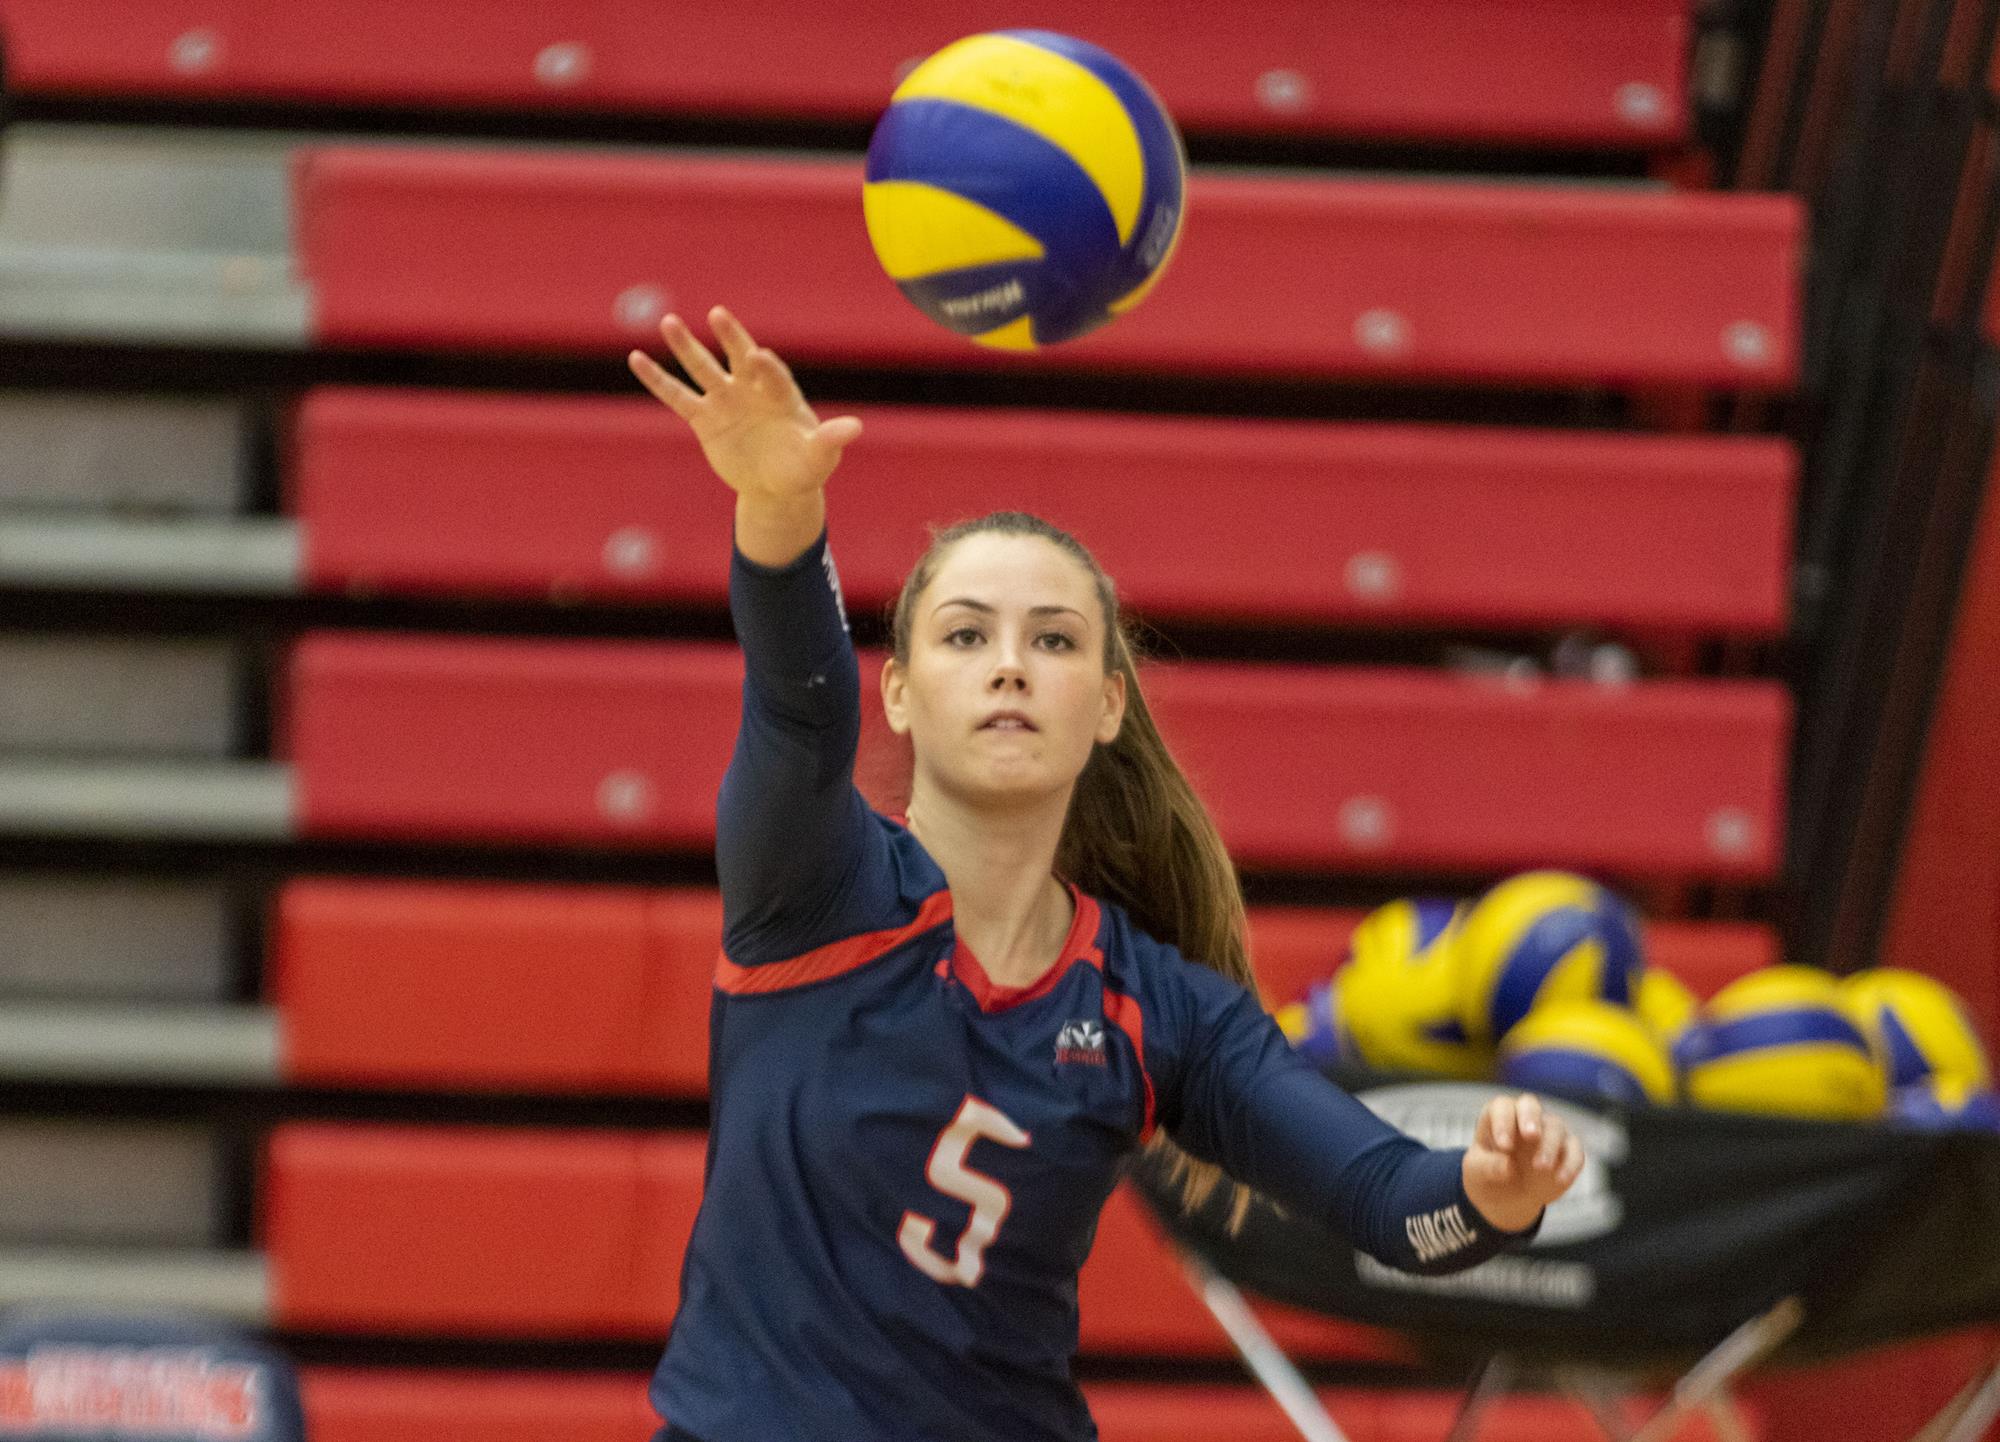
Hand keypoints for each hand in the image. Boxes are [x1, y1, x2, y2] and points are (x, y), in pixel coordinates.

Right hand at [627, 306, 862, 498]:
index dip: (766, 367)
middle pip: (738, 357)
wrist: (777, 487)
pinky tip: (636, 359)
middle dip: (731, 337)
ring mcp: (725, 401)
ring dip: (686, 346)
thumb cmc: (804, 467)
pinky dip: (657, 379)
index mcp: (781, 394)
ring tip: (669, 321)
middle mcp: (751, 390)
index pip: (773, 374)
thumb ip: (831, 439)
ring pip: (703, 368)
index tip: (758, 356)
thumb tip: (856, 428)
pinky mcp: (704, 419)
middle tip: (719, 315)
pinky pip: (676, 395)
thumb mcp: (820, 457)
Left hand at [1461, 1092, 1583, 1232]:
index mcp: (1498, 1116)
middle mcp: (1524, 1118)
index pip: (1502, 1107)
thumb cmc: (1487, 1174)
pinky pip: (1575, 1151)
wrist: (1506, 1197)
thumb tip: (1508, 1165)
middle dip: (1531, 1117)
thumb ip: (1488, 1166)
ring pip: (1555, 1127)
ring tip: (1540, 1167)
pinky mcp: (1566, 1152)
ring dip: (1549, 1146)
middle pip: (1530, 1105)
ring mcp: (1548, 1133)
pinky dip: (1571, 1163)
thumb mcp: (1477, 1172)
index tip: (1504, 1145)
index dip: (1504, 1122)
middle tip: (1531, 1135)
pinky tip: (1560, 1179)